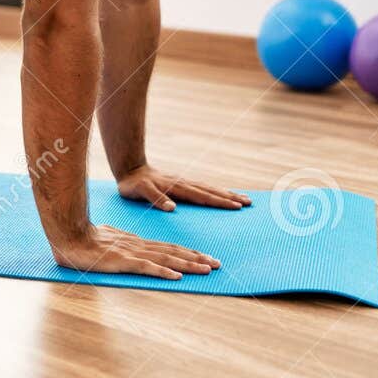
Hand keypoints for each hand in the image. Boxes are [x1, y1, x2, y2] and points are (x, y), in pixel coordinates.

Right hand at [51, 225, 219, 279]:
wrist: (71, 238)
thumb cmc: (87, 240)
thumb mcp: (110, 238)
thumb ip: (122, 242)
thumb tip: (128, 243)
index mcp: (138, 243)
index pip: (169, 248)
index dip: (189, 253)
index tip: (206, 258)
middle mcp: (140, 246)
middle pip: (174, 253)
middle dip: (197, 258)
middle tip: (218, 264)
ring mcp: (133, 254)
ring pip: (166, 260)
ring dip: (188, 265)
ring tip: (207, 270)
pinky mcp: (123, 262)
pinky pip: (147, 268)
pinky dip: (163, 272)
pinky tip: (176, 277)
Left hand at [117, 164, 251, 211]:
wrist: (129, 169)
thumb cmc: (133, 184)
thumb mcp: (140, 192)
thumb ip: (156, 199)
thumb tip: (172, 208)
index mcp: (177, 188)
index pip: (203, 196)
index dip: (220, 201)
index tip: (236, 206)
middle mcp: (184, 184)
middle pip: (211, 191)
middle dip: (230, 197)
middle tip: (249, 203)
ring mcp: (183, 182)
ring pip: (209, 188)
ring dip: (226, 193)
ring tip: (242, 198)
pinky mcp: (181, 183)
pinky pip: (202, 187)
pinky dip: (215, 191)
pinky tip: (221, 194)